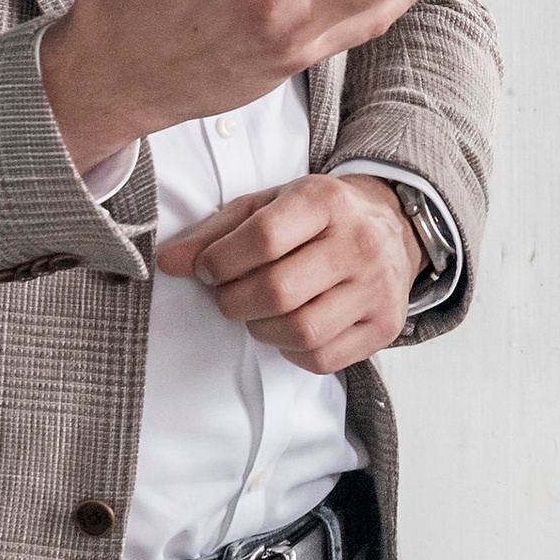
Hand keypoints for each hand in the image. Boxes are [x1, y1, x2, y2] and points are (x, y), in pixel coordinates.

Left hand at [156, 172, 422, 374]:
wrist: (391, 228)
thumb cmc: (317, 218)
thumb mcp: (268, 206)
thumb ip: (216, 232)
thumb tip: (169, 263)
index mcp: (326, 201)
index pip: (263, 237)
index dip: (220, 261)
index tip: (208, 269)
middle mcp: (359, 243)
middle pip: (278, 291)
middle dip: (235, 301)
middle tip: (228, 296)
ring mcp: (377, 287)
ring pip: (300, 330)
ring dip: (261, 328)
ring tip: (257, 313)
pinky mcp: (384, 325)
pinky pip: (322, 358)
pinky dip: (291, 350)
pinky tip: (289, 328)